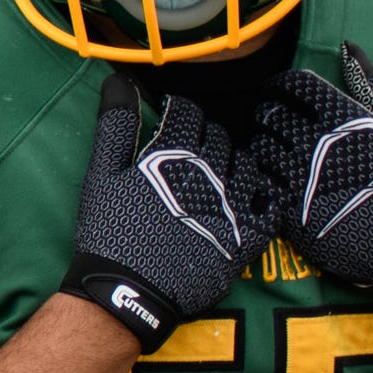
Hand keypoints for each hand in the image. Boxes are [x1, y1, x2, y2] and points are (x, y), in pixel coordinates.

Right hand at [63, 74, 260, 350]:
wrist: (128, 292)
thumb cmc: (111, 232)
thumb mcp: (101, 175)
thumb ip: (114, 125)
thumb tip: (119, 80)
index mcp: (175, 153)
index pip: (189, 113)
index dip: (179, 113)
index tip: (171, 122)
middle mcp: (211, 172)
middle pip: (219, 136)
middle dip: (205, 137)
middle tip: (190, 151)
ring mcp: (234, 205)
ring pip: (248, 165)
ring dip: (234, 162)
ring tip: (218, 173)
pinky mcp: (248, 237)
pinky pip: (270, 206)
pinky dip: (263, 196)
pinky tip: (248, 197)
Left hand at [247, 42, 372, 315]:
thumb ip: (372, 87)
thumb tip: (348, 47)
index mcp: (346, 121)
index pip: (295, 86)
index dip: (282, 84)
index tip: (280, 90)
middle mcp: (320, 147)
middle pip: (270, 116)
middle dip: (268, 113)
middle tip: (273, 119)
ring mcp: (303, 183)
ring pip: (260, 151)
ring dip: (262, 146)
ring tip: (275, 151)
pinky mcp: (294, 218)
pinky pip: (261, 188)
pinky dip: (262, 180)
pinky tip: (275, 181)